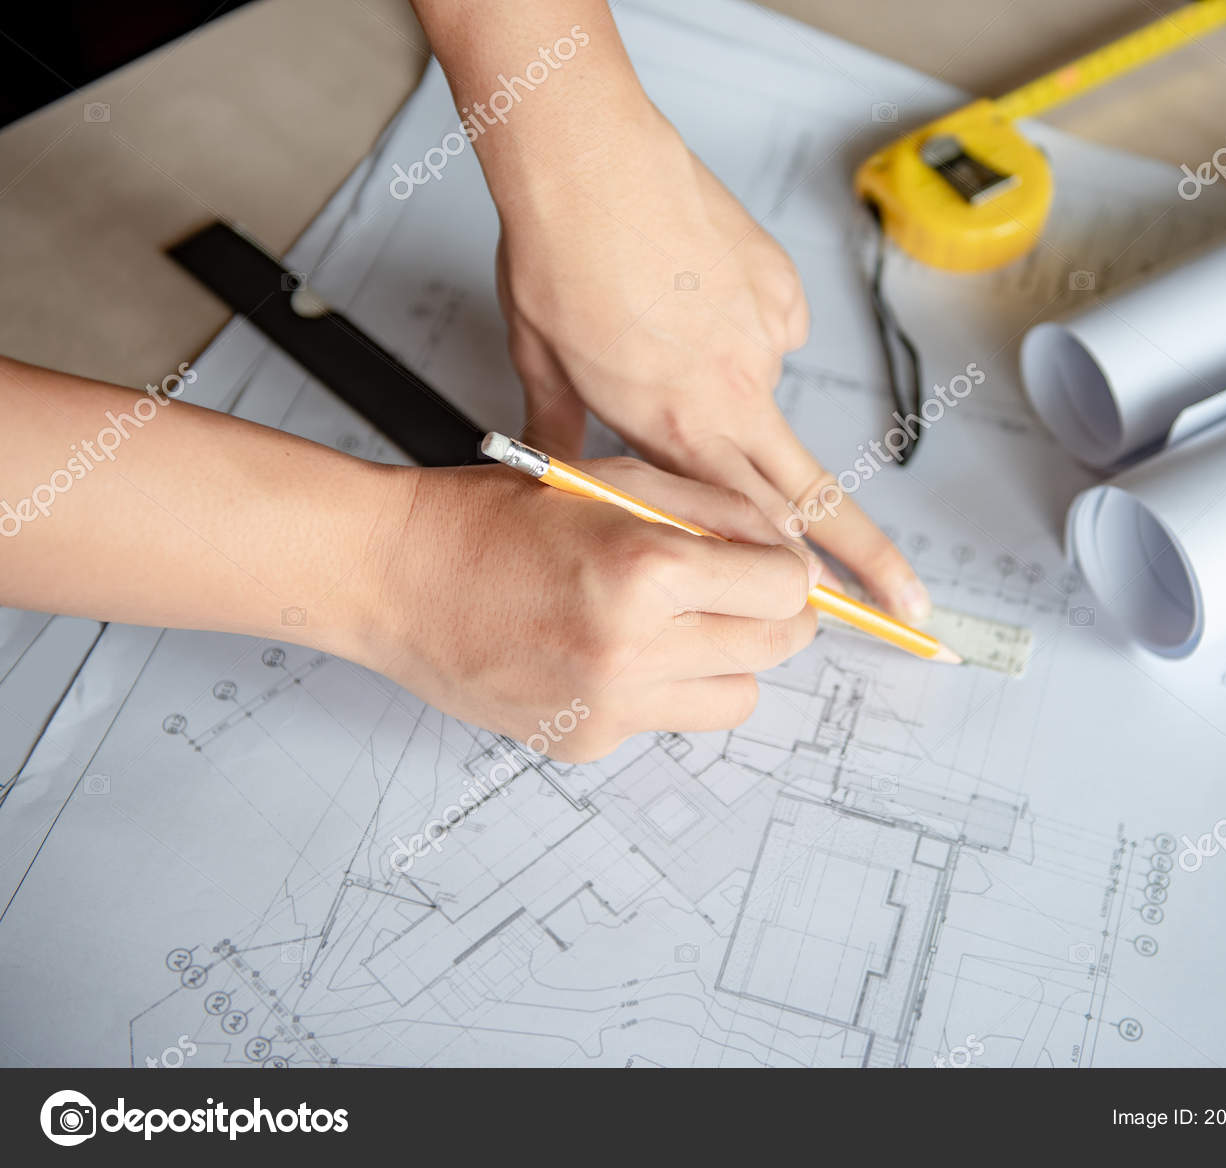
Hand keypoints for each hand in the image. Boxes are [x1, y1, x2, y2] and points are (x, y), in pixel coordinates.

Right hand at [359, 458, 818, 761]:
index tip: (770, 565)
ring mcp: (608, 706)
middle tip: (740, 592)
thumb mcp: (616, 481)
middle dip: (774, 616)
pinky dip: (661, 689)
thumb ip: (717, 512)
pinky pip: (669, 721)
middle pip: (776, 649)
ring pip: (738, 699)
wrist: (392, 576)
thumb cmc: (490, 518)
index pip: (784, 589)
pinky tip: (612, 650)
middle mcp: (632, 649)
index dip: (786, 572)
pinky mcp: (585, 741)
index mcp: (645, 570)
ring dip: (728, 661)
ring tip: (677, 624)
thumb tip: (793, 553)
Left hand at [493, 111, 931, 622]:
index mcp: (677, 432)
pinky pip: (770, 325)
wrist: (589, 162)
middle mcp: (734, 396)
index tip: (845, 614)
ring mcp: (766, 340)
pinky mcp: (781, 287)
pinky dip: (738, 321)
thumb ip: (563, 435)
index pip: (757, 531)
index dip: (806, 581)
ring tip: (659, 322)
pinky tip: (690, 287)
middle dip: (870, 559)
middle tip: (910, 602)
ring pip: (762, 392)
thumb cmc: (558, 261)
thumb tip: (562, 468)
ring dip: (730, 382)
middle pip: (816, 496)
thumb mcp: (542, 366)